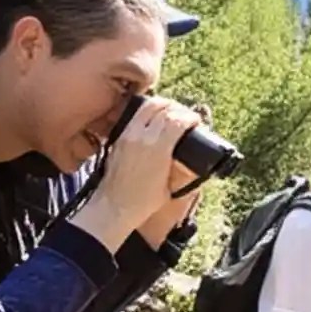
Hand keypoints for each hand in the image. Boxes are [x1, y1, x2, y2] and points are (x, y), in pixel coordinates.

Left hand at [71, 98, 199, 249]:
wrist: (114, 206)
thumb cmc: (143, 202)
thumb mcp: (170, 184)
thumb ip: (179, 164)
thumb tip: (187, 151)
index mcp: (158, 149)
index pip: (178, 119)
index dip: (191, 117)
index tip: (196, 121)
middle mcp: (142, 137)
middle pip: (164, 107)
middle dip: (179, 108)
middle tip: (185, 115)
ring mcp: (129, 135)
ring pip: (148, 106)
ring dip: (163, 105)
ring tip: (171, 111)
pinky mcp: (119, 137)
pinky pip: (136, 115)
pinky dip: (149, 111)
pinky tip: (154, 119)